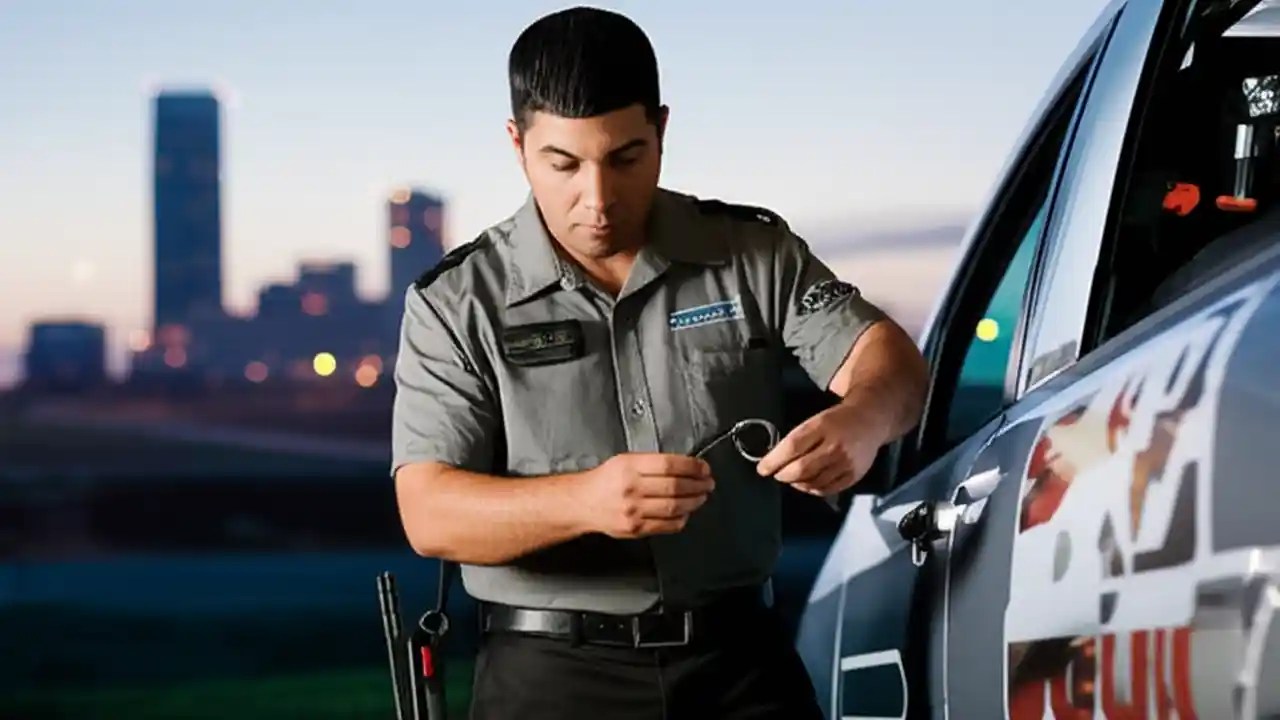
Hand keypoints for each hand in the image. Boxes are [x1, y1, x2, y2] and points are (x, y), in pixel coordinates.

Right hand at [577, 453, 714, 538]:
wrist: (582, 503)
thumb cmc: (605, 481)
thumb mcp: (625, 460)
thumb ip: (652, 463)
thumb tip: (686, 466)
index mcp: (629, 467)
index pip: (669, 465)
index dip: (692, 467)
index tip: (703, 468)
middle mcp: (631, 488)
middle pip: (675, 487)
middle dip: (699, 485)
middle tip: (708, 483)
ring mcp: (633, 511)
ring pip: (674, 507)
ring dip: (694, 501)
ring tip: (701, 496)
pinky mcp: (635, 528)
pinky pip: (667, 525)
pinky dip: (682, 518)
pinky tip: (686, 512)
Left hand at [754, 405, 879, 496]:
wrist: (871, 420)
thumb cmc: (837, 420)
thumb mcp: (816, 420)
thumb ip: (798, 438)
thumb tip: (773, 459)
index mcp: (822, 426)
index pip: (792, 446)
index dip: (774, 460)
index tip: (762, 468)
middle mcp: (835, 445)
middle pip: (801, 468)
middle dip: (783, 475)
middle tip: (777, 474)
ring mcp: (846, 462)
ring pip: (812, 482)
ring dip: (796, 483)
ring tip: (791, 478)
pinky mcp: (853, 475)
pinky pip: (826, 489)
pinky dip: (812, 489)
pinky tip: (806, 483)